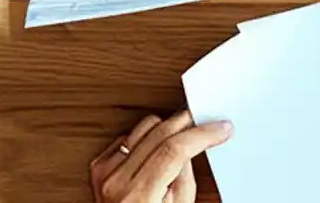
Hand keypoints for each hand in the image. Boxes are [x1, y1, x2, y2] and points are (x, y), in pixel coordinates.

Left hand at [90, 110, 232, 202]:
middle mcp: (117, 181)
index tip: (220, 127)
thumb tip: (192, 142)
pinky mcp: (99, 165)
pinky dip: (147, 137)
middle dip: (189, 123)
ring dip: (168, 128)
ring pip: (146, 126)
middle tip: (206, 124)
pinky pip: (130, 134)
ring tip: (182, 138)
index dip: (202, 133)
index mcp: (139, 196)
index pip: (174, 149)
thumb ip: (186, 174)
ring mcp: (105, 172)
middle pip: (160, 131)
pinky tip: (157, 147)